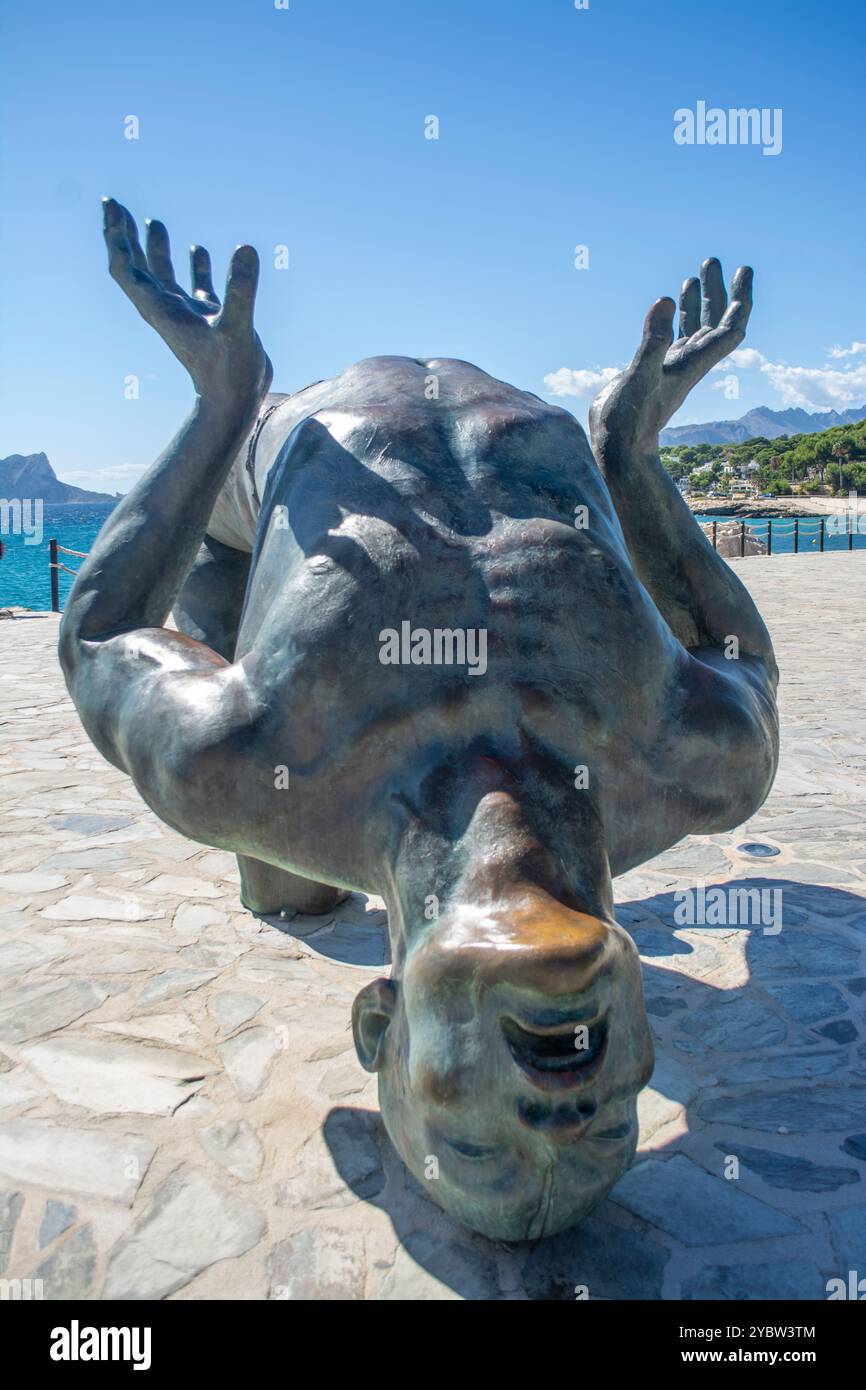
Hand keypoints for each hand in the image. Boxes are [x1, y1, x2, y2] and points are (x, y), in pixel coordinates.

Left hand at [102, 198, 272, 407]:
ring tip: (152, 222)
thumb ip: (240, 291)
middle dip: (124, 237)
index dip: (116, 238)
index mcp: (161, 309)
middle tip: (115, 205)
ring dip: (155, 249)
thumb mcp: (236, 330)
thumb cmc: (229, 372)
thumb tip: (245, 249)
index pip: (126, 269)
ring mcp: (188, 315)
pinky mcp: (210, 321)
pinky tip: (197, 249)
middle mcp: (169, 309)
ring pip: (164, 276)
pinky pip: (196, 287)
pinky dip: (195, 267)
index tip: (114, 210)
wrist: (237, 401)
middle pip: (137, 267)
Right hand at [589, 259, 752, 455]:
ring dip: (699, 301)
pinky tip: (670, 304)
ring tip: (695, 274)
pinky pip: (674, 339)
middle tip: (712, 261)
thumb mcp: (639, 378)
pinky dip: (677, 318)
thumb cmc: (630, 422)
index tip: (742, 271)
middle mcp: (688, 364)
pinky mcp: (655, 371)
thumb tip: (664, 300)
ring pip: (695, 329)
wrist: (618, 449)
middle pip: (715, 323)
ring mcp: (672, 367)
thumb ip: (652, 341)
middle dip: (718, 291)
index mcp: (692, 364)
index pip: (729, 329)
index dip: (740, 300)